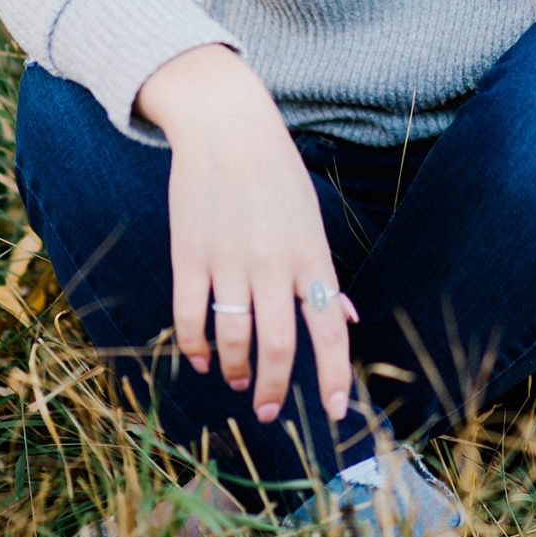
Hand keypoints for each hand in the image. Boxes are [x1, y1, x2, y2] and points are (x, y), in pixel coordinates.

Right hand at [145, 58, 355, 426]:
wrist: (225, 123)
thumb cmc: (274, 172)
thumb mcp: (309, 217)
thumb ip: (322, 272)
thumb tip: (346, 318)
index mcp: (310, 254)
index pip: (330, 328)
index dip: (335, 376)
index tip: (335, 413)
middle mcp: (273, 262)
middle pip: (280, 345)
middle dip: (275, 388)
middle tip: (268, 409)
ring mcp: (228, 260)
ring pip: (233, 338)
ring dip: (235, 370)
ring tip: (236, 380)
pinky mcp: (190, 254)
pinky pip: (190, 316)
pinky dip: (194, 346)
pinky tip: (200, 357)